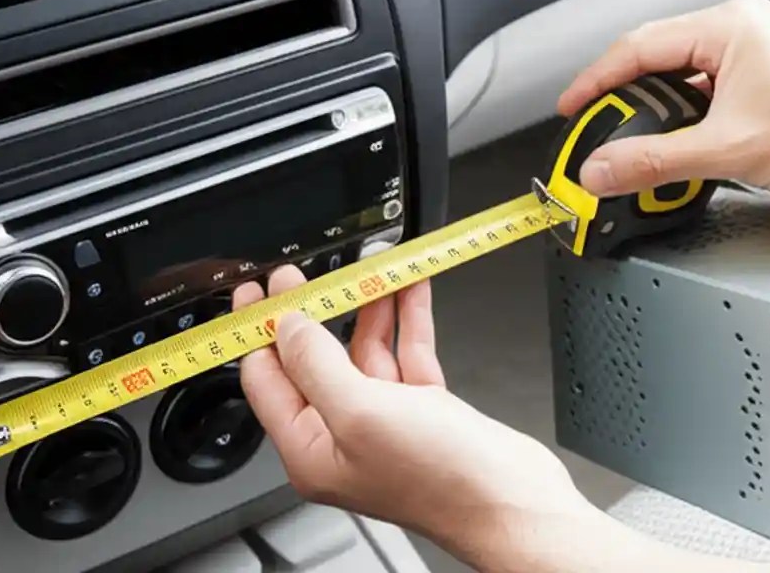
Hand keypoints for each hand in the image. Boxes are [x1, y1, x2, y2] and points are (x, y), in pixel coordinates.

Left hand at [234, 266, 598, 570]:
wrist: (510, 499)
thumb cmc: (440, 480)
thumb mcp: (360, 412)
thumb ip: (316, 364)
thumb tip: (287, 326)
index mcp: (311, 449)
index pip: (268, 379)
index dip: (260, 331)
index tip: (259, 290)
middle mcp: (342, 436)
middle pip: (314, 360)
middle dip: (314, 312)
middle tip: (304, 274)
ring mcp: (384, 421)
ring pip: (364, 351)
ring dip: (367, 308)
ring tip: (366, 269)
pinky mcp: (423, 409)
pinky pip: (405, 354)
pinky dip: (407, 320)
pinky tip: (410, 289)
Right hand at [557, 0, 769, 206]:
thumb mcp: (727, 153)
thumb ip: (653, 162)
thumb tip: (602, 168)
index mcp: (731, 26)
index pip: (640, 46)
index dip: (596, 80)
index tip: (572, 107)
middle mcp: (740, 31)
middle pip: (654, 60)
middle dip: (620, 100)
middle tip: (594, 134)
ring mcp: (750, 56)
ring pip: (676, 81)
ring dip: (651, 115)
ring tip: (627, 146)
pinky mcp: (757, 83)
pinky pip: (699, 95)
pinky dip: (677, 123)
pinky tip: (668, 150)